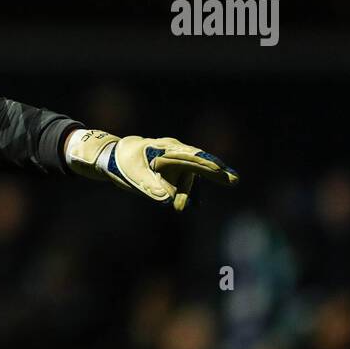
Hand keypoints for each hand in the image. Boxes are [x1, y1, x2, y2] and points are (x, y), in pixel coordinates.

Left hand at [65, 128, 239, 210]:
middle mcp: (174, 150)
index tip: (217, 172)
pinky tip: (208, 188)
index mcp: (164, 148)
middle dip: (215, 171)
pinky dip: (192, 186)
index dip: (203, 165)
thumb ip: (150, 186)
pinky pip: (187, 176)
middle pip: (197, 161)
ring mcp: (176, 158)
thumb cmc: (124, 163)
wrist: (114, 156)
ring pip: (190, 173)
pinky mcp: (175, 168)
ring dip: (198, 184)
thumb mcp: (133, 176)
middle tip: (234, 179)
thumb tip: (168, 200)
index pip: (188, 157)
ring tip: (206, 193)